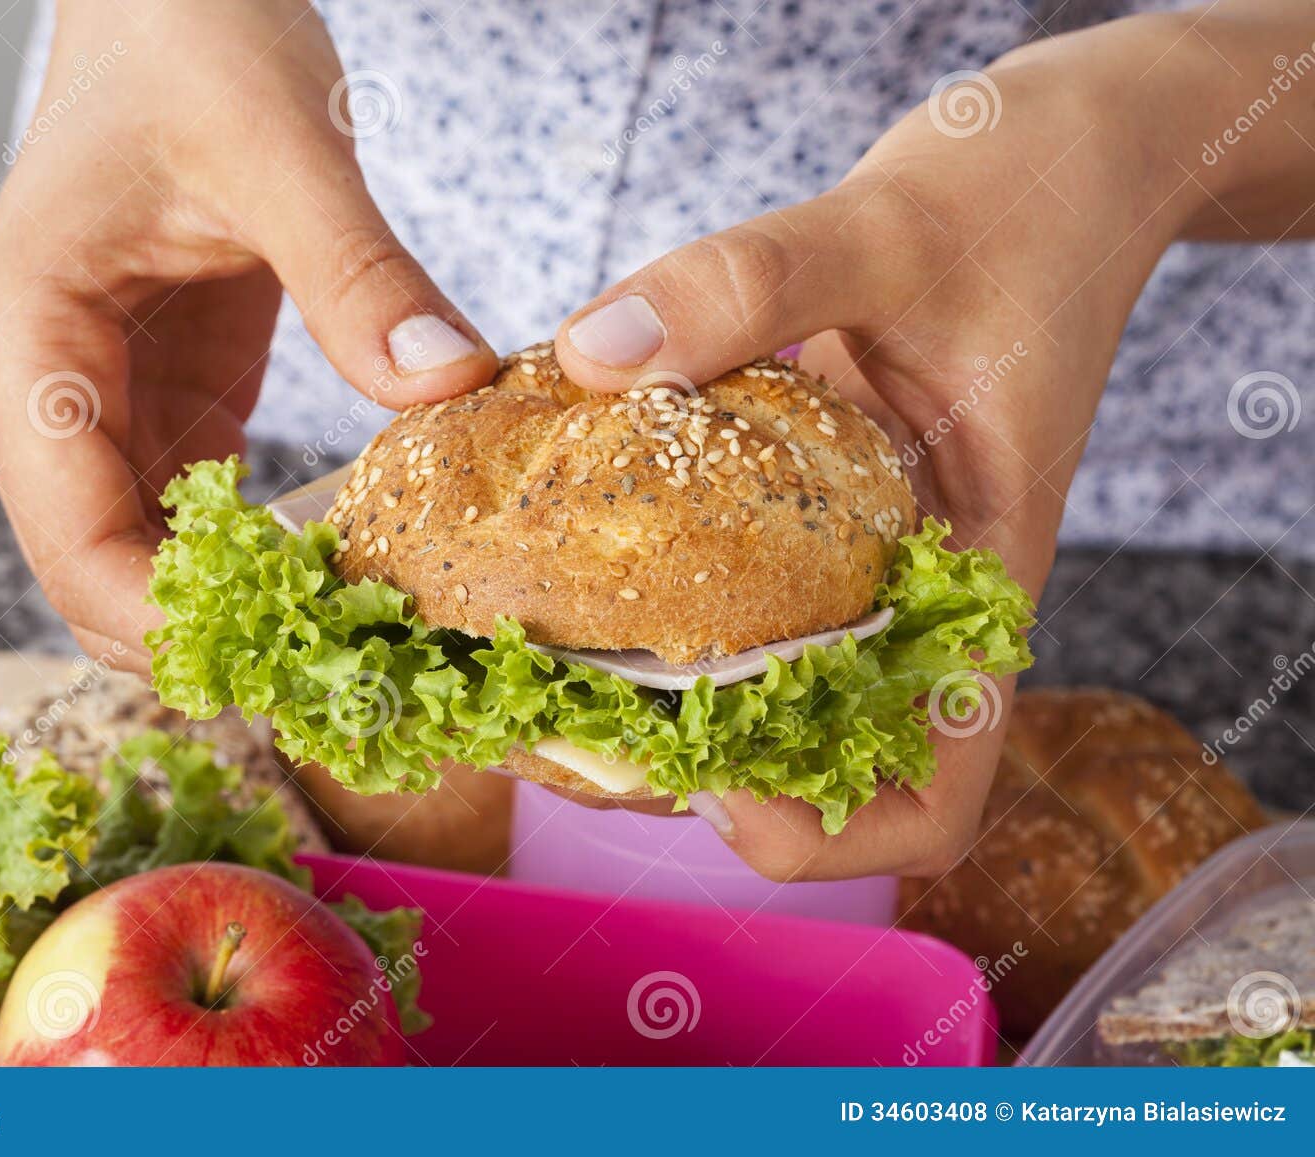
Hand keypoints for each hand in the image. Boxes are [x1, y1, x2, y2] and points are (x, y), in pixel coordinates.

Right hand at [0, 0, 495, 666]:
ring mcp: (89, 413)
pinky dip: (252, 563)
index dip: (171, 627)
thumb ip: (357, 274)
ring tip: (355, 636)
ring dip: (236, 614)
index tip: (292, 660)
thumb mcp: (281, 148)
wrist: (173, 9)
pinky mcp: (154, 411)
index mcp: (26, 345)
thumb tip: (444, 381)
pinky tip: (338, 575)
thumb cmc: (190, 46)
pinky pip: (188, 524)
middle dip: (209, 637)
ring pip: (141, 569)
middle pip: (97, 581)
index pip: (74, 544)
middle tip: (347, 665)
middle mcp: (35, 397)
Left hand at [552, 21, 1208, 878]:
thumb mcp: (888, 228)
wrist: (1051, 169)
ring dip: (635, 699)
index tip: (708, 777)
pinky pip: (715, 591)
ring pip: (743, 694)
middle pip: (797, 771)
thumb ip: (750, 282)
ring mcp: (850, 566)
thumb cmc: (1016, 206)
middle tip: (545, 709)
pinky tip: (550, 545)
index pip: (926, 800)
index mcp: (974, 587)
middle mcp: (906, 603)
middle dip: (670, 772)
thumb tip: (596, 356)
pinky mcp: (800, 515)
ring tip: (521, 647)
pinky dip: (634, 596)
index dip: (819, 837)